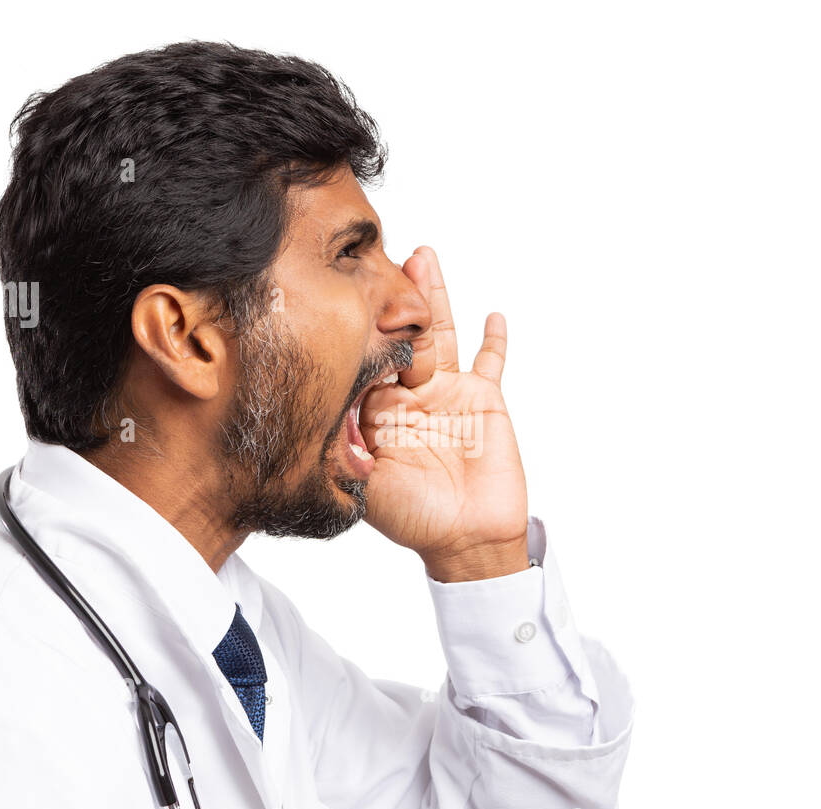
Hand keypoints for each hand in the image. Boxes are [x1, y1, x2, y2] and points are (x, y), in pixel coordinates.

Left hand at [359, 247, 529, 581]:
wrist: (465, 540)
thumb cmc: (414, 519)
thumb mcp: (366, 480)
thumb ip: (348, 445)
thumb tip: (325, 408)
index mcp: (378, 413)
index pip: (366, 359)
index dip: (359, 329)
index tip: (344, 292)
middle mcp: (411, 397)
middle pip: (402, 335)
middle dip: (393, 298)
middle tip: (380, 256)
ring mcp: (449, 395)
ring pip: (441, 335)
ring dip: (434, 297)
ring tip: (423, 257)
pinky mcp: (484, 400)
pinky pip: (491, 363)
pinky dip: (495, 340)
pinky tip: (494, 316)